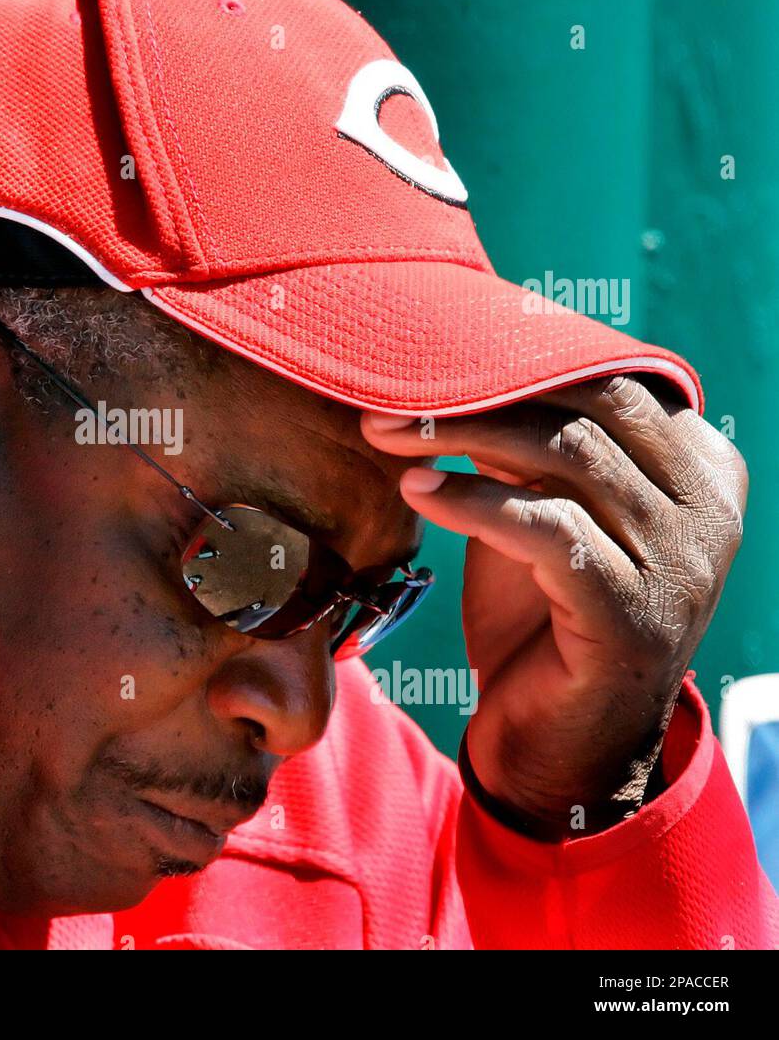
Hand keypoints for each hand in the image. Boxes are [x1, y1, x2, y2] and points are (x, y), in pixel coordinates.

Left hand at [360, 375, 746, 838]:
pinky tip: (418, 490)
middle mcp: (704, 506)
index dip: (513, 355)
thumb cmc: (544, 613)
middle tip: (387, 385)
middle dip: (479, 387)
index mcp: (699, 465)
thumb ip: (532, 444)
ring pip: (564, 458)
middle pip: (585, 407)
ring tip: (386, 430)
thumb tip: (452, 363)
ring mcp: (678, 561)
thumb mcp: (547, 511)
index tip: (426, 351)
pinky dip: (474, 502)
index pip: (606, 378)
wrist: (561, 738)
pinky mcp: (632, 612)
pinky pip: (547, 530)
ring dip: (460, 434)